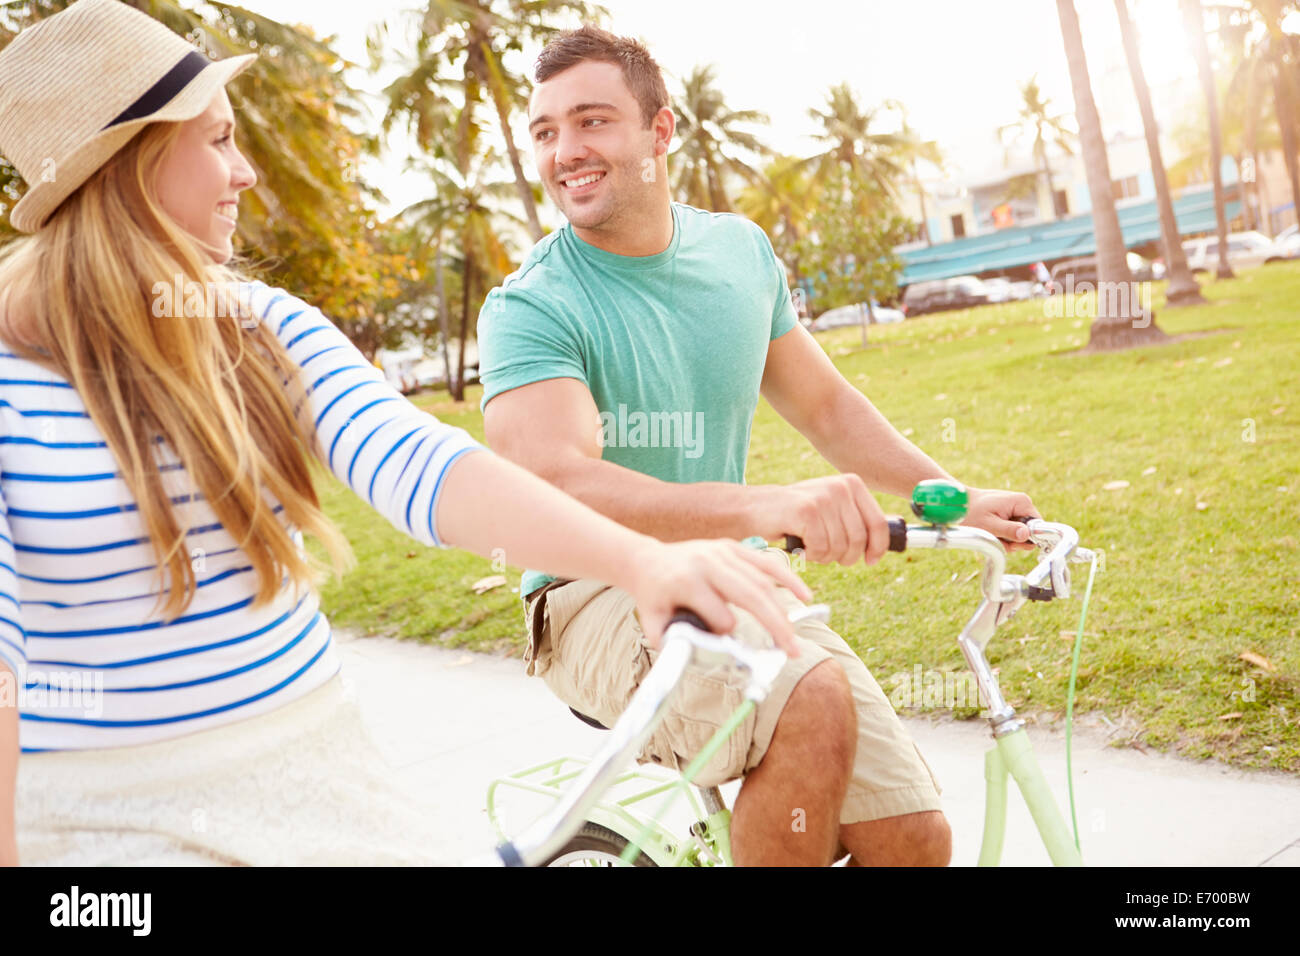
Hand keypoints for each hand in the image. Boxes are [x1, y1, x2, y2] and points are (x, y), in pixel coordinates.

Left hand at [626, 539, 812, 655]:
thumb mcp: (652, 623)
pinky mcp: (733, 548)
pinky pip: (767, 563)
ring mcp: (723, 552)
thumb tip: (698, 660)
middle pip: (751, 596)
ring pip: (762, 582)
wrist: (648, 561)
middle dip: (775, 625)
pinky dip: (788, 579)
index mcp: (686, 581)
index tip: (729, 647)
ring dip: (783, 612)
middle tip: (791, 652)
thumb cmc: (654, 597)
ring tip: (793, 638)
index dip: (727, 634)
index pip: (720, 615)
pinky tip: (805, 596)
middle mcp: (708, 562)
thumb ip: (671, 644)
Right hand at [753, 475, 890, 566]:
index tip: (871, 560)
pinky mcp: (807, 511)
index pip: (878, 523)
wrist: (754, 508)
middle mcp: (840, 486)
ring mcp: (823, 497)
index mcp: (852, 484)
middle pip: (859, 540)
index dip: (877, 548)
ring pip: (840, 547)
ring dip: (825, 556)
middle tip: (828, 555)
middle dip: (845, 556)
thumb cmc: (795, 514)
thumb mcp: (832, 509)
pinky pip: (821, 548)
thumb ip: (856, 519)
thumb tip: (885, 544)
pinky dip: (811, 555)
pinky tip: (800, 546)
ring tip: (811, 547)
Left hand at [961, 486, 1040, 550]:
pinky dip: (1001, 537)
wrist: (959, 503)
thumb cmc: (971, 512)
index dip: (1028, 538)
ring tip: (991, 533)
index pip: (1039, 527)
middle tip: (996, 537)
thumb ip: (1009, 530)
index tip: (1012, 541)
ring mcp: (1016, 510)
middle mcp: (1022, 504)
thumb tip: (1026, 535)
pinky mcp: (1009, 515)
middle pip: (1029, 533)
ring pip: (1019, 535)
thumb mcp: (989, 525)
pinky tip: (991, 532)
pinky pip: (1011, 533)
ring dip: (1006, 540)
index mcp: (1022, 502)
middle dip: (1013, 541)